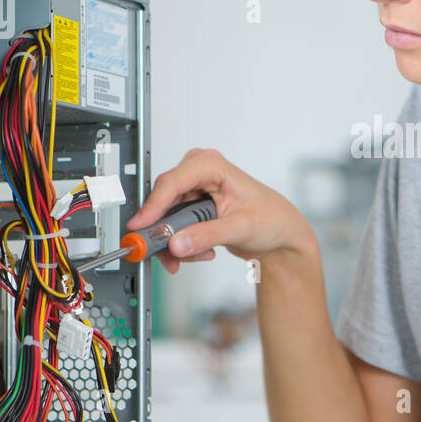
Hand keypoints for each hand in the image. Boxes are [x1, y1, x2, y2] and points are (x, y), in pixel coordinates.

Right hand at [125, 148, 314, 273]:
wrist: (279, 231)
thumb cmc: (271, 218)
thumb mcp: (242, 227)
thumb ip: (207, 235)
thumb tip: (177, 243)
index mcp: (211, 165)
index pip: (172, 183)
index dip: (153, 206)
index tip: (140, 227)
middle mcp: (197, 173)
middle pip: (163, 202)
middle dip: (166, 233)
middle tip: (168, 256)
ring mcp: (191, 191)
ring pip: (164, 219)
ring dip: (177, 243)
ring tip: (203, 254)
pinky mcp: (189, 209)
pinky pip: (172, 229)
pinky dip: (182, 245)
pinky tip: (203, 251)